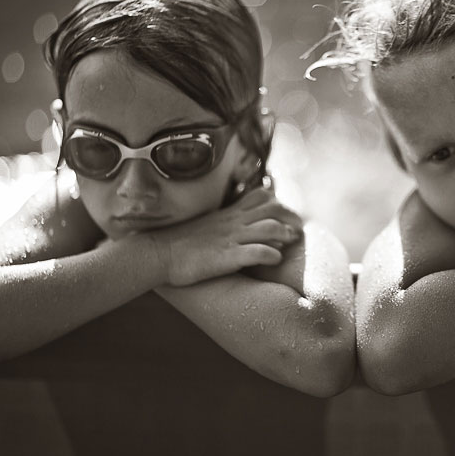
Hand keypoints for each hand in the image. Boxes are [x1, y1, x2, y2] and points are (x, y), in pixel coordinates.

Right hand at [147, 187, 303, 286]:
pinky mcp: (226, 257)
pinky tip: (275, 258)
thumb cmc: (179, 242)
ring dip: (285, 234)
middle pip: (272, 209)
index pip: (261, 196)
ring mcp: (230, 239)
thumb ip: (224, 221)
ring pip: (269, 228)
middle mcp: (233, 223)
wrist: (157, 253)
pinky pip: (255, 252)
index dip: (279, 203)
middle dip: (290, 218)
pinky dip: (270, 254)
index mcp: (229, 214)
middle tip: (297, 231)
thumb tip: (240, 223)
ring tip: (290, 242)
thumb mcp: (205, 225)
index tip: (287, 216)